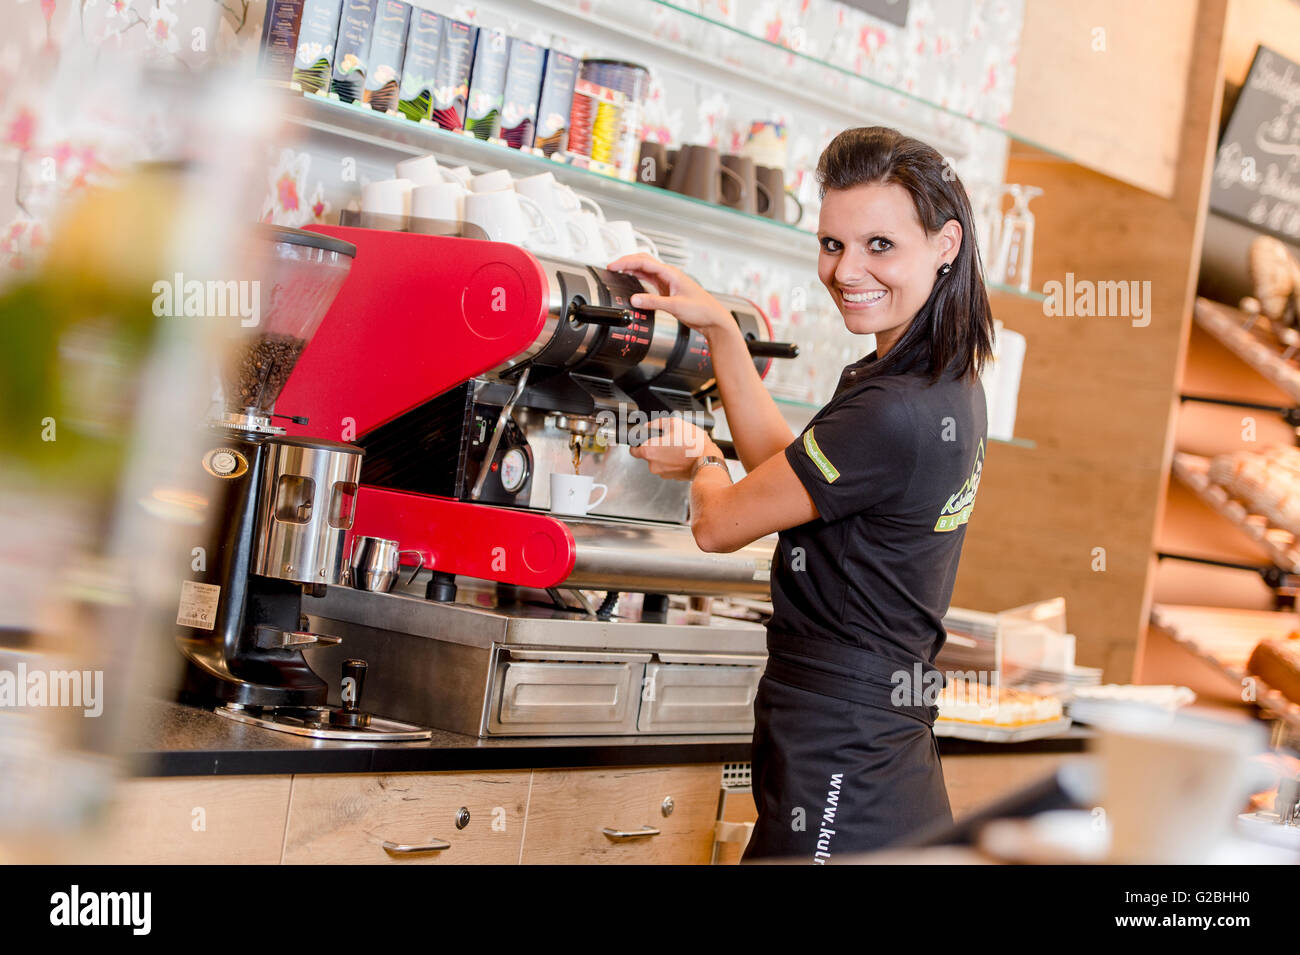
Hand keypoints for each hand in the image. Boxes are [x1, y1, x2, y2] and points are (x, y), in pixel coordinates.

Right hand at [607, 252, 734, 337]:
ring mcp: (668, 282)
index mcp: (671, 274)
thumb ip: (653, 302)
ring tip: (617, 271)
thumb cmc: (702, 309)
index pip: (644, 261)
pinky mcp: (667, 291)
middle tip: (612, 266)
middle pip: (643, 262)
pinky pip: (649, 281)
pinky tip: (631, 281)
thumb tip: (634, 299)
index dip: (626, 262)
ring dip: (631, 269)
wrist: (713, 319)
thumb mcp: (675, 306)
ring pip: (646, 270)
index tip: (613, 265)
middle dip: (626, 262)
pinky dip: (638, 279)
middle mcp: (669, 275)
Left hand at [628, 415, 721, 480]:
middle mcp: (653, 465)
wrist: (708, 459)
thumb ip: (657, 423)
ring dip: (665, 454)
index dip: (637, 443)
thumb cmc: (692, 443)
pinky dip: (672, 461)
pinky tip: (682, 454)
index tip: (644, 440)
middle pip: (648, 454)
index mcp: (649, 451)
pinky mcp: (672, 477)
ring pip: (659, 461)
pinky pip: (668, 467)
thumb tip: (649, 425)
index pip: (633, 450)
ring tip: (678, 446)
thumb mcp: (674, 422)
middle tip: (668, 440)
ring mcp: (663, 473)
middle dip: (656, 447)